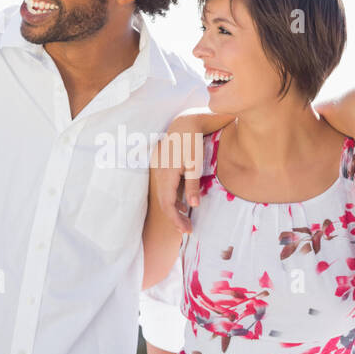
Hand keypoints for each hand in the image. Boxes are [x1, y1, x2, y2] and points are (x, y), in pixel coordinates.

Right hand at [150, 118, 210, 234]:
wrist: (185, 123)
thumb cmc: (192, 142)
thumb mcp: (195, 164)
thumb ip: (192, 185)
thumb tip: (193, 206)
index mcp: (167, 175)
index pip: (168, 204)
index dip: (176, 220)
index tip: (187, 231)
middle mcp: (160, 174)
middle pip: (164, 202)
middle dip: (175, 218)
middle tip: (188, 230)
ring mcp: (159, 171)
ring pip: (164, 196)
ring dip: (174, 210)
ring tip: (187, 220)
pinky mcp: (162, 168)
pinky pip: (165, 188)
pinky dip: (173, 199)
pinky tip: (183, 204)